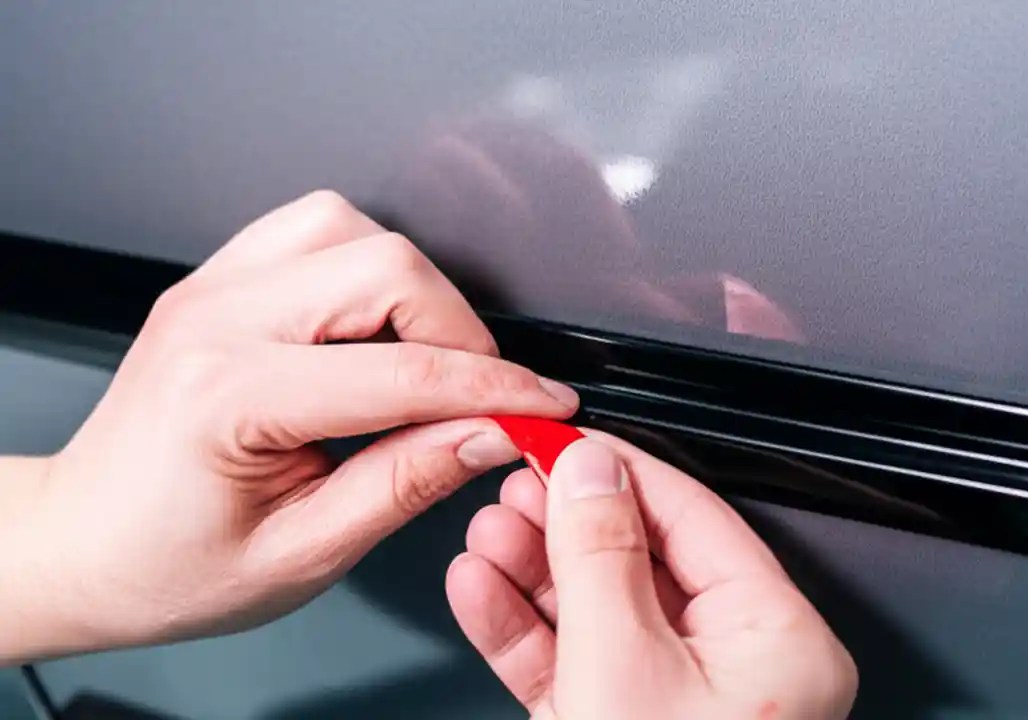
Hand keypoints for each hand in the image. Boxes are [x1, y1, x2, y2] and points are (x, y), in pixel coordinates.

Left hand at [0, 190, 578, 662]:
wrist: (84, 546)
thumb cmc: (166, 565)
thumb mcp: (302, 553)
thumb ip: (405, 483)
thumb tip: (490, 433)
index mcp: (230, 395)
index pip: (404, 372)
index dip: (495, 389)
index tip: (543, 408)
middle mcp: (216, 320)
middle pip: (385, 265)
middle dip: (458, 331)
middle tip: (481, 395)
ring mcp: (212, 288)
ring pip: (351, 226)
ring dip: (411, 289)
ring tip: (424, 360)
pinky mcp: (219, 281)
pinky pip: (313, 230)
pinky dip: (366, 268)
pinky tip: (375, 327)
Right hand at [446, 434, 856, 719]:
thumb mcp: (623, 666)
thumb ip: (602, 556)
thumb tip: (589, 470)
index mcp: (778, 640)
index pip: (695, 517)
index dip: (621, 468)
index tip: (564, 435)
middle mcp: (739, 667)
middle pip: (644, 559)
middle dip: (567, 519)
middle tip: (514, 480)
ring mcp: (679, 703)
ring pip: (603, 609)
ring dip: (536, 569)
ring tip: (487, 531)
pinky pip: (576, 663)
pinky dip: (526, 629)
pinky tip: (484, 591)